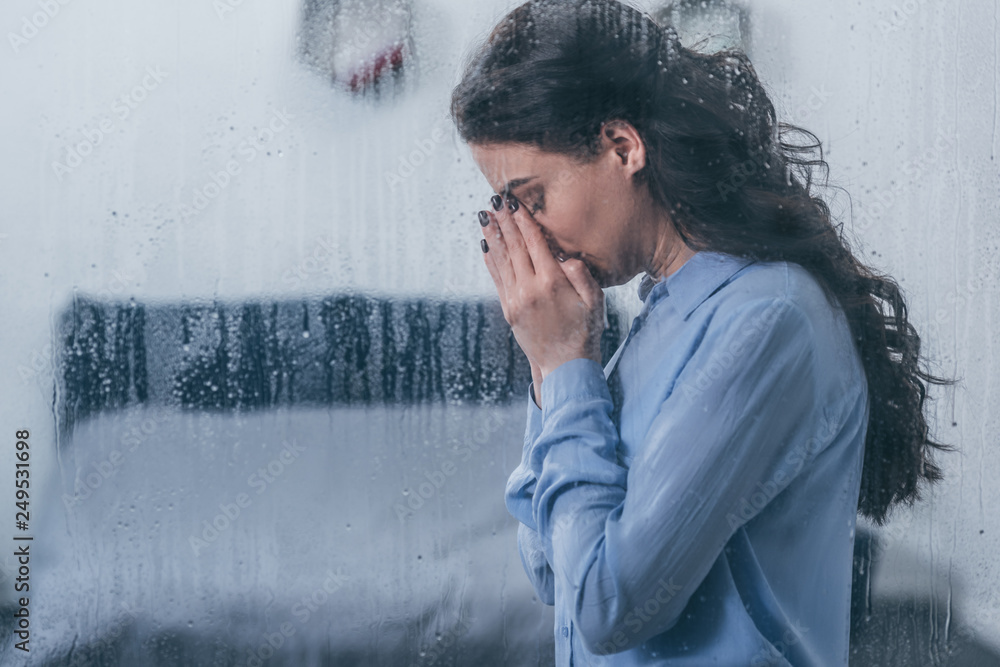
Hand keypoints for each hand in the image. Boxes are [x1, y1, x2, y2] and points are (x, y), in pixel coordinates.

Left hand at [478, 195, 604, 381]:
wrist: (564, 366)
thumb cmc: (585, 331)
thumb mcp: (595, 302)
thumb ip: (582, 276)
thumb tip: (566, 256)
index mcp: (552, 283)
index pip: (535, 243)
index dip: (524, 221)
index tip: (515, 202)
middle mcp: (530, 289)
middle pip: (514, 247)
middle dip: (504, 221)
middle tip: (494, 200)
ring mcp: (516, 300)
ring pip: (501, 260)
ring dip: (493, 235)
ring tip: (485, 215)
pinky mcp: (508, 309)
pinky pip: (497, 278)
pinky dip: (490, 259)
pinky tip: (486, 244)